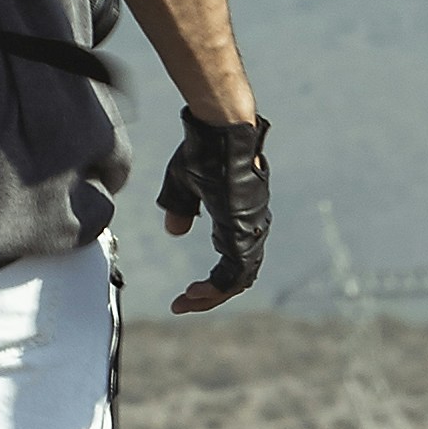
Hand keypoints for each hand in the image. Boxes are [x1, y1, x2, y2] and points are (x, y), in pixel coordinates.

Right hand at [156, 109, 267, 312]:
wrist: (221, 125)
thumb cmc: (204, 146)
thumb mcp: (184, 183)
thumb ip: (181, 209)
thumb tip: (176, 230)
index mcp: (238, 217)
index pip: (233, 263)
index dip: (213, 283)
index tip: (188, 293)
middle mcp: (250, 225)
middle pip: (239, 276)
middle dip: (212, 296)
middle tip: (185, 304)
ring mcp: (249, 225)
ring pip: (240, 277)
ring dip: (214, 295)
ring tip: (189, 300)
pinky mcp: (244, 225)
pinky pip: (237, 269)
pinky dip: (219, 285)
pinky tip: (198, 291)